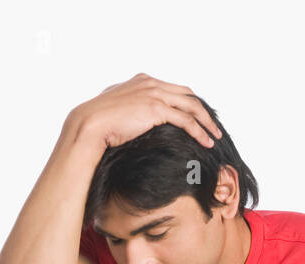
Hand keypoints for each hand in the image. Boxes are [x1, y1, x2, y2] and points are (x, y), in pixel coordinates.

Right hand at [70, 73, 222, 150]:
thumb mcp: (114, 108)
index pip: (174, 89)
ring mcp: (154, 94)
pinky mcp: (157, 109)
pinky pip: (186, 120)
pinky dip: (199, 131)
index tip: (197, 116)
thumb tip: (129, 117)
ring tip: (215, 136)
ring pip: (192, 106)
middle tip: (212, 126)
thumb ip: (128, 107)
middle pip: (187, 95)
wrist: (89, 125)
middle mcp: (151, 83)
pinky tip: (206, 142)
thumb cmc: (96, 122)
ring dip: (206, 122)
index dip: (188, 103)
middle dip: (203, 110)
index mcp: (142, 80)